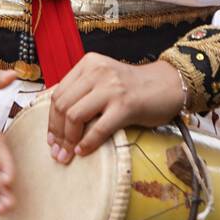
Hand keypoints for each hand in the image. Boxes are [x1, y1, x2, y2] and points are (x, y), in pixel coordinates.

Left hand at [47, 54, 183, 164]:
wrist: (168, 84)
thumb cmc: (133, 88)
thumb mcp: (103, 80)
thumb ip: (82, 92)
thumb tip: (56, 120)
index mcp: (88, 64)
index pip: (58, 93)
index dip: (51, 120)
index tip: (51, 139)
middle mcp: (97, 71)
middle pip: (62, 105)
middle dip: (57, 133)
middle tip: (57, 152)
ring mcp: (112, 87)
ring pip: (75, 116)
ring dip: (68, 141)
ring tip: (68, 155)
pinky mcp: (126, 104)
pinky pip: (99, 128)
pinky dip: (88, 143)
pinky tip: (84, 151)